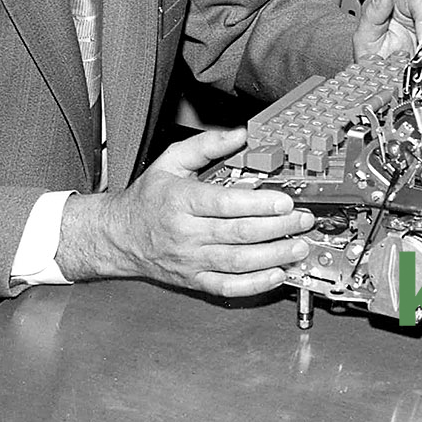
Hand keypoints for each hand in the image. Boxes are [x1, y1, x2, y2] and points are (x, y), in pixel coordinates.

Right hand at [54, 128, 314, 297]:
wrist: (118, 236)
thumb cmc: (148, 198)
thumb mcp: (170, 161)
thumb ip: (206, 146)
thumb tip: (239, 134)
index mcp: (181, 201)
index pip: (225, 204)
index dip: (258, 204)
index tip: (284, 200)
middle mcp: (186, 233)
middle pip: (238, 234)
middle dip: (277, 229)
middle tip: (302, 221)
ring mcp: (190, 261)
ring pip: (238, 263)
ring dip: (274, 257)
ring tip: (299, 247)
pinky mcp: (194, 281)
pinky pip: (228, 287)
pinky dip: (254, 285)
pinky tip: (276, 275)